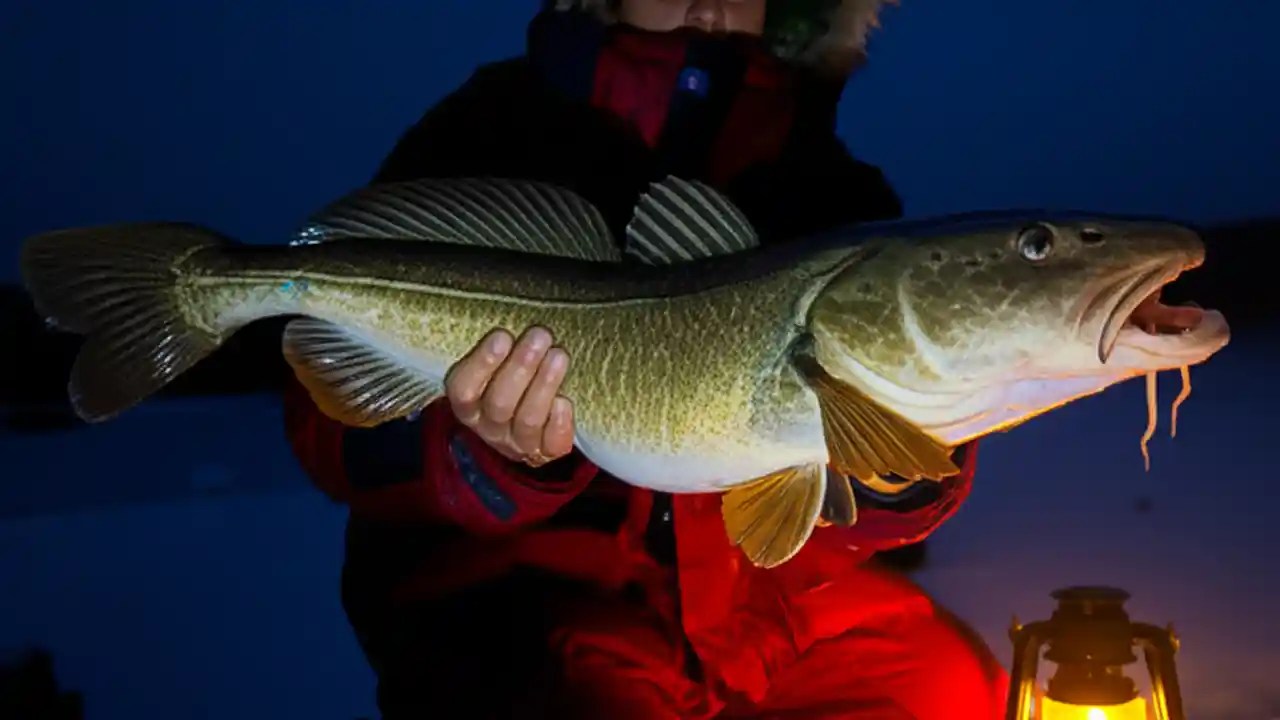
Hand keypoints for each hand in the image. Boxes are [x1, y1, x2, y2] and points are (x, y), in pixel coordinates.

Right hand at [444, 326, 574, 466]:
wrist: (535, 419)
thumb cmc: (514, 374)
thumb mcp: (499, 360)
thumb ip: (500, 344)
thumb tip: (514, 308)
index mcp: (469, 403)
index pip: (463, 389)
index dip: (481, 364)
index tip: (502, 335)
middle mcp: (489, 427)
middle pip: (499, 403)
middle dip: (521, 367)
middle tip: (540, 335)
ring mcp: (517, 443)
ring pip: (527, 420)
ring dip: (544, 385)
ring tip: (559, 355)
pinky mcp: (545, 452)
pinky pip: (552, 444)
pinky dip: (560, 423)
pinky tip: (565, 401)